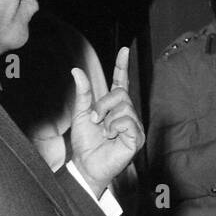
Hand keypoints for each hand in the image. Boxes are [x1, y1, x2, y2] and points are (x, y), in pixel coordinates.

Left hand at [70, 49, 143, 195]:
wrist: (86, 165)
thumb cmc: (85, 143)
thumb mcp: (81, 114)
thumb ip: (83, 93)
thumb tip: (77, 70)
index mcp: (114, 107)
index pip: (121, 82)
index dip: (122, 66)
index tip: (124, 49)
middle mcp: (127, 113)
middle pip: (121, 93)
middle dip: (103, 104)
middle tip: (94, 120)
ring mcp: (134, 125)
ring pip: (124, 107)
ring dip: (107, 119)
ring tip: (103, 132)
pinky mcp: (137, 138)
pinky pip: (127, 122)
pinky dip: (114, 128)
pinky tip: (111, 138)